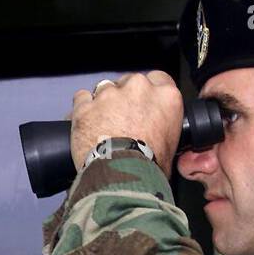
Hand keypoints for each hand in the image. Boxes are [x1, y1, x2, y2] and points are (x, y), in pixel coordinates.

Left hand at [69, 71, 183, 175]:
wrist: (122, 176)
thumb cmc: (149, 166)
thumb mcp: (171, 146)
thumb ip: (164, 128)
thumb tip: (158, 138)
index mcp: (165, 97)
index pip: (159, 78)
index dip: (149, 91)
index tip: (143, 102)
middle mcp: (139, 88)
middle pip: (130, 81)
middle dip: (125, 97)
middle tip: (122, 119)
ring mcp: (110, 94)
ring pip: (105, 88)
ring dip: (103, 102)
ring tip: (101, 125)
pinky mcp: (86, 105)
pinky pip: (81, 98)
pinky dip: (82, 108)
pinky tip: (85, 123)